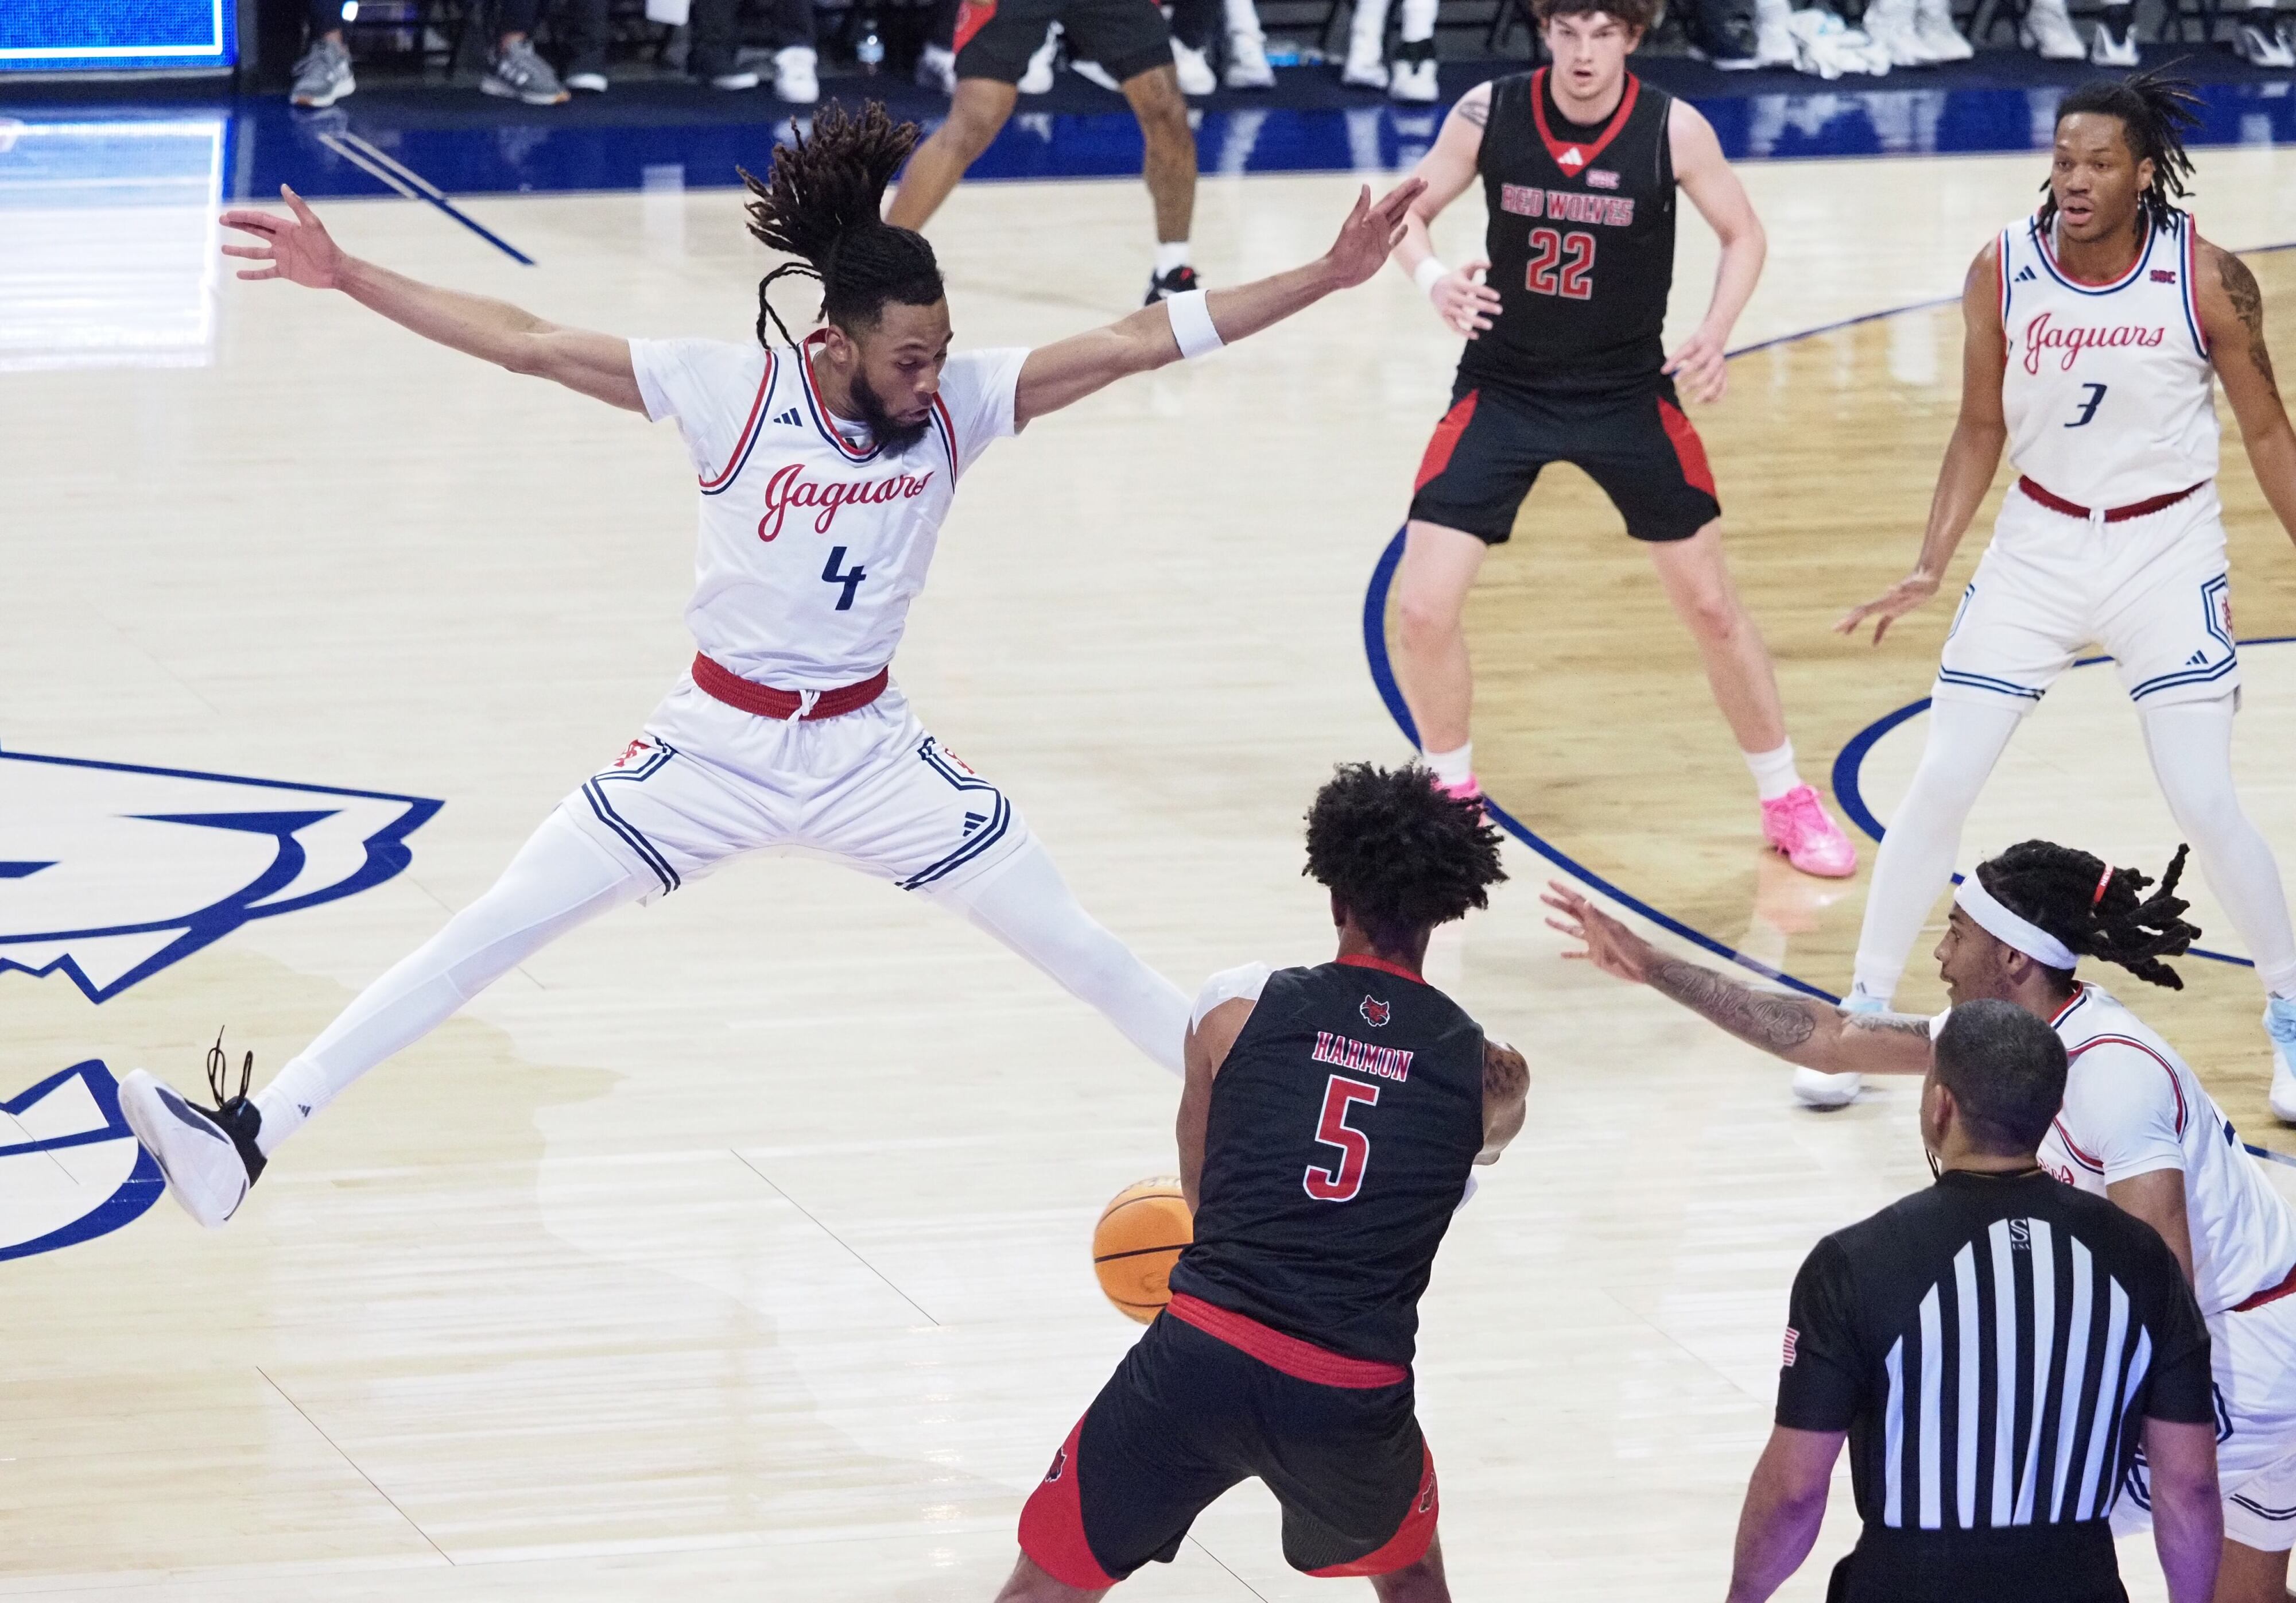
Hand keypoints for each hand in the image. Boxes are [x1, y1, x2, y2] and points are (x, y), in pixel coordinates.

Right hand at [220, 185, 346, 288]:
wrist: (336, 270)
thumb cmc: (326, 246)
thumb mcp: (312, 224)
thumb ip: (298, 206)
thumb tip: (284, 186)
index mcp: (285, 228)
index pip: (260, 219)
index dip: (244, 216)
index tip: (228, 214)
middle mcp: (281, 240)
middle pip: (254, 231)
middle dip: (238, 225)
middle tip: (221, 221)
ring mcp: (281, 256)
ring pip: (255, 253)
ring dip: (240, 251)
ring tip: (223, 249)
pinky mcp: (284, 271)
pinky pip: (264, 272)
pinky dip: (252, 273)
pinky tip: (239, 274)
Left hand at [1322, 177, 1429, 289]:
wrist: (1338, 272)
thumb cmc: (1342, 250)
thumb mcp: (1351, 227)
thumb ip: (1360, 207)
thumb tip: (1366, 185)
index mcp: (1372, 217)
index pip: (1393, 199)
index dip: (1406, 189)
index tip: (1419, 179)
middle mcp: (1378, 224)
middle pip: (1399, 205)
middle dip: (1411, 194)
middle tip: (1425, 182)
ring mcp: (1381, 237)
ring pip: (1399, 218)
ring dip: (1408, 207)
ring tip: (1418, 197)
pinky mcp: (1383, 251)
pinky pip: (1395, 239)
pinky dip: (1402, 233)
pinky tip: (1406, 227)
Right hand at [1432, 258, 1501, 338]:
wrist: (1433, 286)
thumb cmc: (1455, 278)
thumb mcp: (1464, 269)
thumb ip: (1477, 264)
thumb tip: (1490, 264)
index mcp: (1457, 283)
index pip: (1473, 288)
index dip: (1485, 292)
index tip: (1498, 297)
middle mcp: (1452, 295)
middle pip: (1470, 302)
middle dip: (1485, 306)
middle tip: (1500, 310)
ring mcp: (1447, 307)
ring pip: (1462, 316)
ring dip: (1476, 321)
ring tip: (1490, 326)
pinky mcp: (1445, 316)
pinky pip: (1454, 327)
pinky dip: (1464, 332)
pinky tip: (1476, 335)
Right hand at [1540, 881, 1658, 983]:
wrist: (1644, 966)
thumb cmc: (1632, 948)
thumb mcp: (1614, 932)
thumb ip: (1598, 919)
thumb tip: (1586, 902)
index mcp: (1598, 919)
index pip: (1578, 902)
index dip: (1564, 892)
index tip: (1550, 883)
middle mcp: (1594, 928)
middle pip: (1572, 913)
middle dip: (1558, 904)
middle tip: (1542, 896)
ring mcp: (1595, 942)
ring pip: (1573, 931)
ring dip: (1560, 925)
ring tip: (1546, 920)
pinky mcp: (1596, 956)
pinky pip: (1580, 953)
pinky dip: (1571, 953)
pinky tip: (1562, 954)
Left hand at [1664, 324, 1728, 403]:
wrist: (1715, 338)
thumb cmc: (1697, 344)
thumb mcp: (1686, 347)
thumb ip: (1675, 359)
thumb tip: (1663, 371)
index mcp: (1707, 350)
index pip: (1696, 362)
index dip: (1686, 372)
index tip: (1675, 380)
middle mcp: (1717, 360)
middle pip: (1709, 374)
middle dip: (1696, 383)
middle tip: (1683, 391)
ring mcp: (1723, 368)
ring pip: (1718, 382)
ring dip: (1708, 393)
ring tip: (1695, 401)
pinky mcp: (1725, 374)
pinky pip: (1724, 387)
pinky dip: (1717, 396)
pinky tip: (1706, 402)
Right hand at [1835, 571, 1941, 644]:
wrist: (1928, 577)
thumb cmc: (1924, 583)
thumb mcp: (1917, 587)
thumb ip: (1905, 588)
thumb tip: (1889, 588)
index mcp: (1885, 601)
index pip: (1864, 611)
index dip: (1851, 619)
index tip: (1839, 626)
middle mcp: (1883, 603)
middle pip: (1861, 613)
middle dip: (1847, 621)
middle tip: (1834, 629)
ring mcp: (1888, 606)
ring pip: (1867, 616)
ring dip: (1855, 625)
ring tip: (1845, 635)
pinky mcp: (1896, 610)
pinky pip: (1883, 624)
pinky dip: (1878, 633)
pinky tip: (1875, 645)